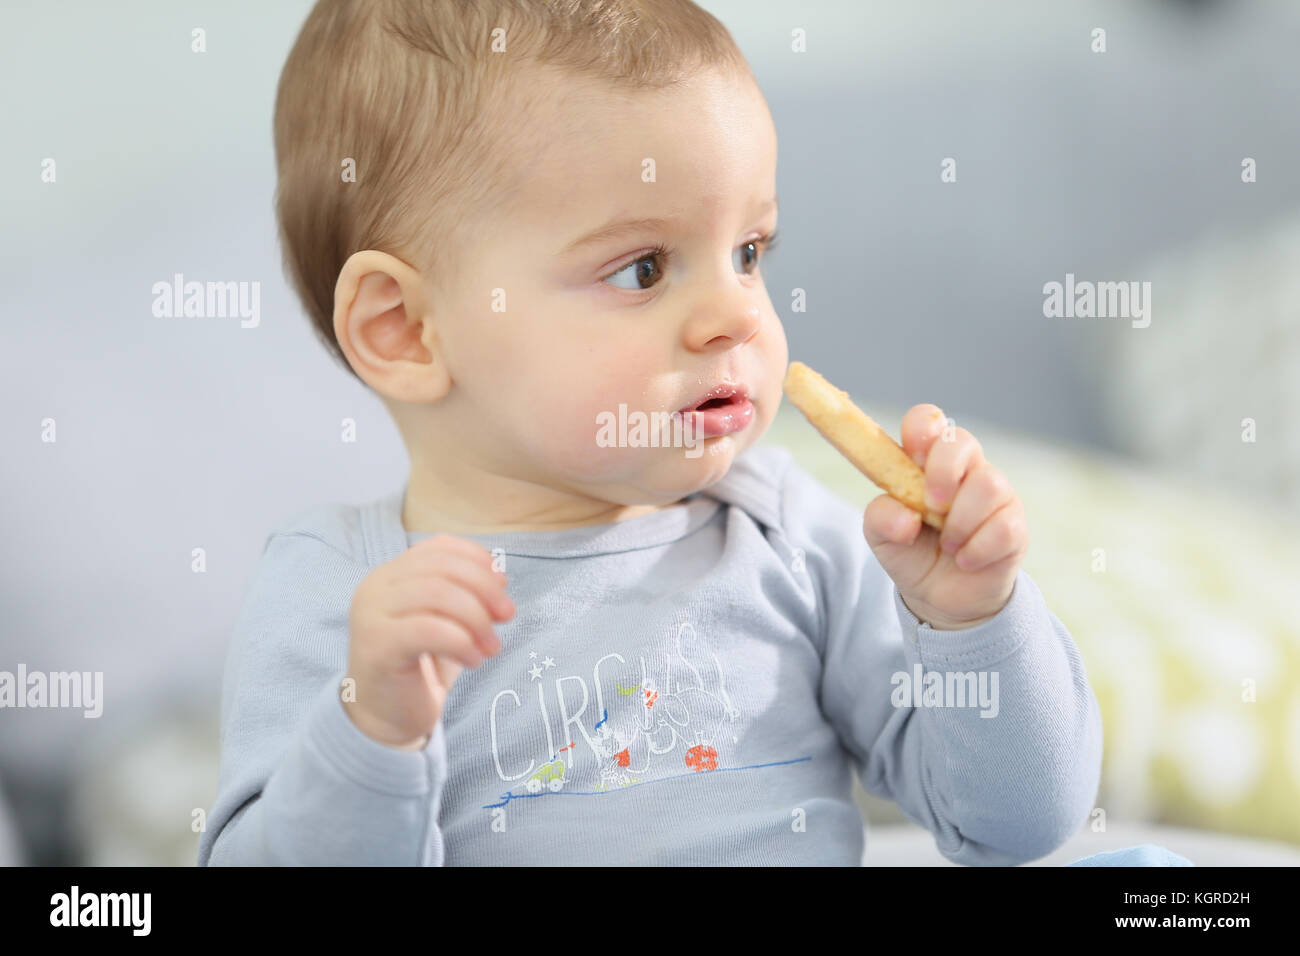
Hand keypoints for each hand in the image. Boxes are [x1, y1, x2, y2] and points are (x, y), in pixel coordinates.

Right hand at [344, 535, 514, 748]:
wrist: (385, 717)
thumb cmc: (420, 666)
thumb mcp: (446, 621)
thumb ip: (465, 595)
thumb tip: (499, 577)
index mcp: (391, 574)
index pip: (439, 547)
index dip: (477, 559)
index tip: (502, 584)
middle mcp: (376, 587)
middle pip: (441, 568)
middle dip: (484, 588)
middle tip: (507, 615)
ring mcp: (371, 615)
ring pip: (436, 594)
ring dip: (476, 618)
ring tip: (492, 646)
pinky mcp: (377, 647)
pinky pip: (429, 630)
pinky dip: (462, 642)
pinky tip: (474, 660)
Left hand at [861, 405, 1027, 629]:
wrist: (939, 598)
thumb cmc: (912, 552)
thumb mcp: (882, 537)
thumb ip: (881, 518)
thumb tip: (904, 517)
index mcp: (927, 463)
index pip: (928, 423)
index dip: (922, 428)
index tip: (913, 453)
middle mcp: (965, 471)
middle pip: (962, 442)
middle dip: (943, 471)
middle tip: (931, 504)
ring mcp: (996, 496)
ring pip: (988, 485)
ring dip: (960, 521)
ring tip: (948, 545)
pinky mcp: (1015, 527)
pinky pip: (1005, 527)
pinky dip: (977, 549)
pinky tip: (966, 560)